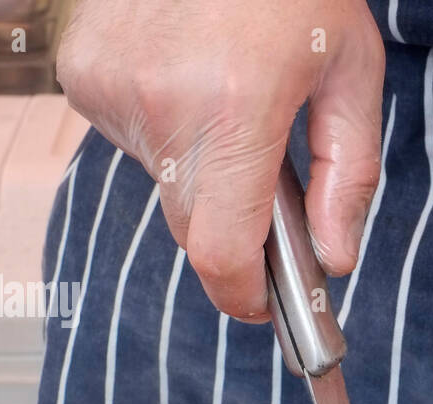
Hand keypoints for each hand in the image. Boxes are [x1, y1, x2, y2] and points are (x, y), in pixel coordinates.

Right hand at [57, 0, 385, 319]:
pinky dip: (162, 127)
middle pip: (191, 226)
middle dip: (231, 222)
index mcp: (235, 107)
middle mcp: (161, 102)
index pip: (220, 251)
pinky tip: (187, 72)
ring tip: (227, 92)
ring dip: (197, 165)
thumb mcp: (352, 73)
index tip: (261, 303)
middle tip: (267, 170)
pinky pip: (130, 138)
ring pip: (160, 182)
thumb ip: (350, 178)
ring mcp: (109, 86)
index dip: (242, 294)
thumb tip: (335, 258)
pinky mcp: (80, 72)